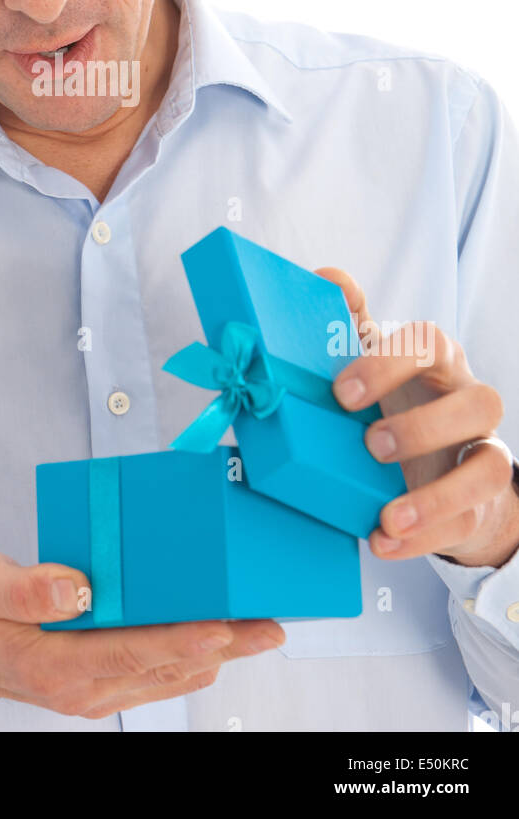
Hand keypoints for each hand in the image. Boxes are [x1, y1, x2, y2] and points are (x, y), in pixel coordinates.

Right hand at [0, 548, 285, 720]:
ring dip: (215, 652)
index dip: (181, 639)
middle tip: (270, 623)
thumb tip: (77, 584)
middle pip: (164, 667)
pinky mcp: (100, 681)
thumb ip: (25, 585)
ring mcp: (94, 690)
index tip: (224, 626)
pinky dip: (190, 655)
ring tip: (259, 625)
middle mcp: (81, 685)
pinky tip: (218, 635)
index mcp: (53, 662)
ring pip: (168, 675)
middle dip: (222, 645)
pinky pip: (155, 673)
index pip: (130, 651)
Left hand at [316, 268, 518, 568]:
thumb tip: (329, 278)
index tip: (340, 393)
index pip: (428, 342)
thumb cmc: (389, 399)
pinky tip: (384, 541)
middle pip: (479, 400)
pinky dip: (425, 536)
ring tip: (387, 515)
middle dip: (426, 426)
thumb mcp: (365, 361)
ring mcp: (481, 452)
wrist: (422, 461)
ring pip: (489, 467)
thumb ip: (347, 322)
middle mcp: (468, 400)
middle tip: (371, 446)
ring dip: (436, 495)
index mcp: (436, 359)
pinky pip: (468, 519)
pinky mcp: (479, 502)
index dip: (388, 364)